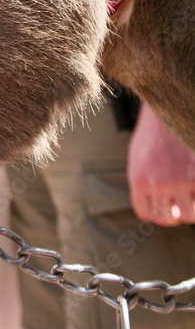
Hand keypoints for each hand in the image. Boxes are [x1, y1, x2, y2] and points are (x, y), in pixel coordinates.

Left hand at [127, 103, 194, 224]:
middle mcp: (159, 185)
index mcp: (139, 181)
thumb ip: (143, 184)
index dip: (156, 211)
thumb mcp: (138, 158)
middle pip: (167, 218)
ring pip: (188, 215)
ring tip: (191, 196)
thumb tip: (154, 210)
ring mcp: (180, 182)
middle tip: (179, 202)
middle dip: (173, 212)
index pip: (147, 214)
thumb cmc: (154, 134)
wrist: (168, 110)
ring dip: (191, 209)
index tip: (164, 205)